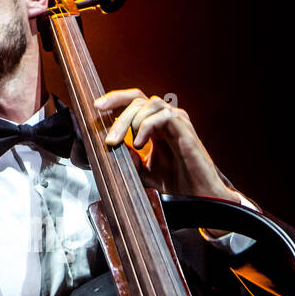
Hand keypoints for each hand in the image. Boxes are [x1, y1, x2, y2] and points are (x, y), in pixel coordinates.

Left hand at [96, 89, 242, 201]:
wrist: (198, 197)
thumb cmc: (176, 184)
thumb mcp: (143, 172)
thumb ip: (129, 159)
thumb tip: (111, 147)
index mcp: (156, 125)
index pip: (134, 101)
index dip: (115, 100)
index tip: (96, 107)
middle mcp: (167, 119)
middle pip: (138, 99)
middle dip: (117, 110)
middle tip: (107, 136)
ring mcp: (177, 122)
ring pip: (150, 104)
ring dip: (130, 121)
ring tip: (123, 143)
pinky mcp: (185, 130)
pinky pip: (162, 116)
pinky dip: (146, 127)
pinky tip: (140, 144)